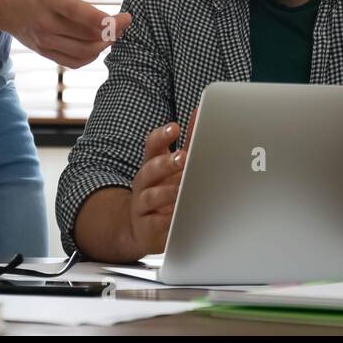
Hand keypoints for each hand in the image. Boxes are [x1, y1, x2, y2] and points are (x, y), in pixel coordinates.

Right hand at [5, 0, 130, 67]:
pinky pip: (74, 62)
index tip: (127, 16)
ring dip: (105, 45)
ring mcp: (45, 41)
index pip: (86, 17)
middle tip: (124, 23)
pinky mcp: (45, 52)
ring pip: (85, 53)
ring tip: (113, 32)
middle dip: (114, 33)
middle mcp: (47, 24)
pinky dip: (92, 56)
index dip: (112, 21)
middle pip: (90, 38)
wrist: (0, 2)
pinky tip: (97, 43)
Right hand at [127, 122, 188, 254]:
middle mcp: (144, 183)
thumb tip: (200, 114)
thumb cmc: (164, 190)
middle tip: (183, 157)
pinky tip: (178, 216)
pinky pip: (155, 223)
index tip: (174, 128)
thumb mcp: (174, 167)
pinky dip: (166, 219)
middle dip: (166, 163)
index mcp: (152, 164)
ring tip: (182, 189)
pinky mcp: (146, 227)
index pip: (152, 146)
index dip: (161, 136)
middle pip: (150, 169)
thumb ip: (188, 143)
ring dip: (167, 192)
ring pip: (150, 196)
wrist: (143, 227)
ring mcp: (142, 205)